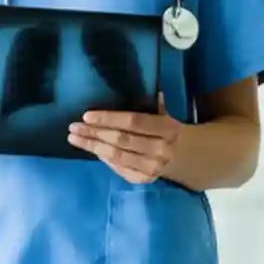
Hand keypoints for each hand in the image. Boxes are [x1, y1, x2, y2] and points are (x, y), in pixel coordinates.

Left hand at [67, 93, 182, 183]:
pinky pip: (121, 169)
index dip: (109, 118)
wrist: (191, 157)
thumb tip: (133, 83)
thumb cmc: (171, 129)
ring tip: (74, 139)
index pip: (133, 122)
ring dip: (93, 147)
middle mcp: (160, 149)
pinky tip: (92, 150)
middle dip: (94, 133)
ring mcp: (152, 168)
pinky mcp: (145, 179)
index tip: (87, 115)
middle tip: (73, 127)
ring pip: (118, 157)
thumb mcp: (167, 113)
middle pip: (121, 140)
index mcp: (166, 128)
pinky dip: (105, 160)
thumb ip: (151, 102)